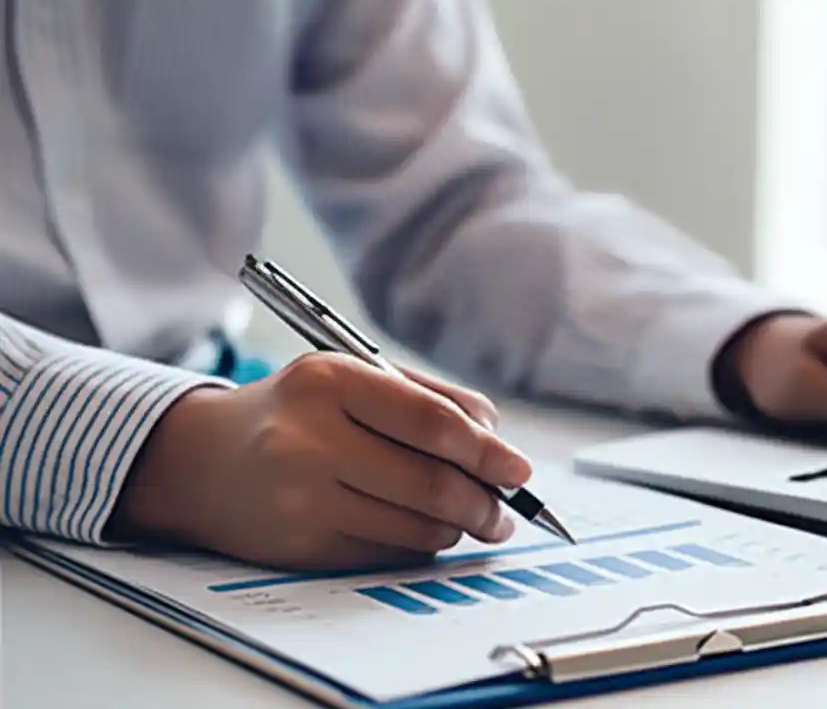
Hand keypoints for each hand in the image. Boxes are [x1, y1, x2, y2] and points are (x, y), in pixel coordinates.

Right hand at [111, 353, 530, 569]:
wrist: (202, 460)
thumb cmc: (297, 412)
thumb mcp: (353, 377)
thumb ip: (429, 398)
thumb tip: (496, 441)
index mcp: (330, 380)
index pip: (432, 422)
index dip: (487, 452)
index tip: (519, 471)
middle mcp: (309, 438)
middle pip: (431, 483)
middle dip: (485, 503)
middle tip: (505, 510)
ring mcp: (301, 497)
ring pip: (416, 527)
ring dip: (457, 527)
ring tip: (470, 518)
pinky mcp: (300, 545)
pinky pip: (387, 553)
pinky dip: (419, 545)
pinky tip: (421, 529)